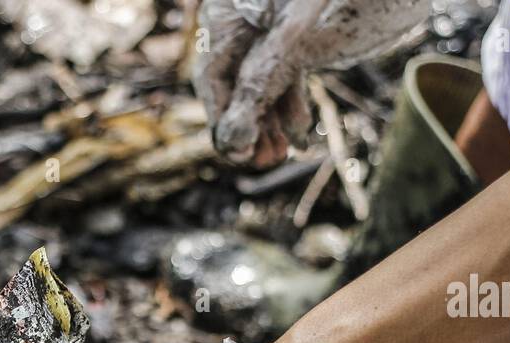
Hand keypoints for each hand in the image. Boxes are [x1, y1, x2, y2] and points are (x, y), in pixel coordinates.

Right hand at [193, 0, 425, 166]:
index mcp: (232, 8)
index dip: (222, 117)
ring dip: (269, 120)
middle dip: (249, 124)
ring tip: (281, 153)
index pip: (212, 73)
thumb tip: (232, 141)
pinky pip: (283, 70)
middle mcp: (245, 15)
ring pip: (258, 80)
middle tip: (264, 161)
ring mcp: (271, 22)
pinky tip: (298, 130)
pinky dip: (289, 102)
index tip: (238, 154)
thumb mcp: (296, 31)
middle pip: (232, 81)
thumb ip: (262, 81)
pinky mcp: (296, 28)